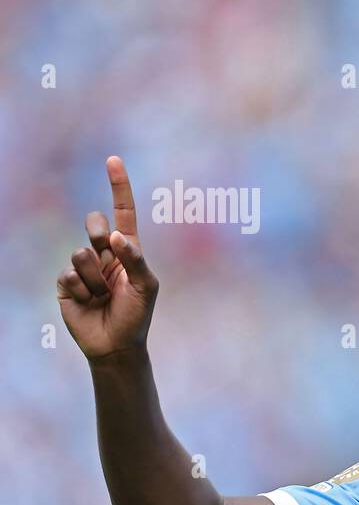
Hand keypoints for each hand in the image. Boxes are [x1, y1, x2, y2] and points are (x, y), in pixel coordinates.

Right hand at [55, 156, 158, 363]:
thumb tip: (116, 236)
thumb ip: (135, 259)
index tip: (113, 160)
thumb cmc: (137, 315)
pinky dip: (83, 290)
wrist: (116, 344)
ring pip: (82, 252)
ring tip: (103, 295)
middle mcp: (105, 254)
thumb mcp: (147, 287)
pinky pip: (69, 274)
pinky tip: (89, 301)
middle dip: (99, 234)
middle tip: (108, 255)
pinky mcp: (66, 283)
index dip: (118, 186)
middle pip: (95, 223)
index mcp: (128, 250)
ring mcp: (84, 267)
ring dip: (96, 277)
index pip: (122, 212)